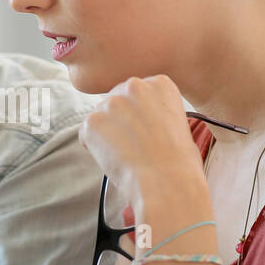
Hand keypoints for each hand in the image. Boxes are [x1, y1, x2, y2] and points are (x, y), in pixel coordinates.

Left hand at [78, 75, 208, 212]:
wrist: (167, 181)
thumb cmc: (178, 161)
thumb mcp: (176, 123)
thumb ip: (154, 112)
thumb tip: (136, 119)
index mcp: (159, 83)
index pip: (137, 93)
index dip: (139, 116)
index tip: (147, 131)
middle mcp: (134, 86)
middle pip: (116, 101)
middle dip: (120, 121)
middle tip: (133, 146)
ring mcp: (111, 102)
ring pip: (100, 118)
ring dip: (107, 135)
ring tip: (126, 155)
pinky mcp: (93, 121)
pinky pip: (86, 134)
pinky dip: (94, 148)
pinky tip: (114, 159)